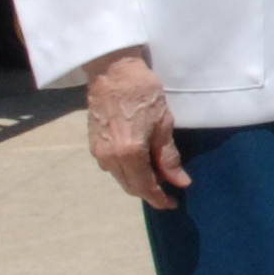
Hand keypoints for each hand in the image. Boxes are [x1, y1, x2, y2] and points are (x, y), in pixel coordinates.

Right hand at [82, 48, 188, 207]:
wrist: (112, 70)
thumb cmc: (142, 92)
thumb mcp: (163, 124)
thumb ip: (168, 157)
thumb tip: (180, 182)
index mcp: (128, 154)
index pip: (144, 187)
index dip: (158, 199)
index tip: (172, 203)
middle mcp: (108, 157)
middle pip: (130, 186)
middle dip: (149, 191)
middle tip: (168, 190)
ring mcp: (97, 151)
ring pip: (120, 177)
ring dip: (137, 181)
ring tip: (158, 173)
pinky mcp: (93, 142)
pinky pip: (111, 166)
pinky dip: (127, 170)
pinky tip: (140, 161)